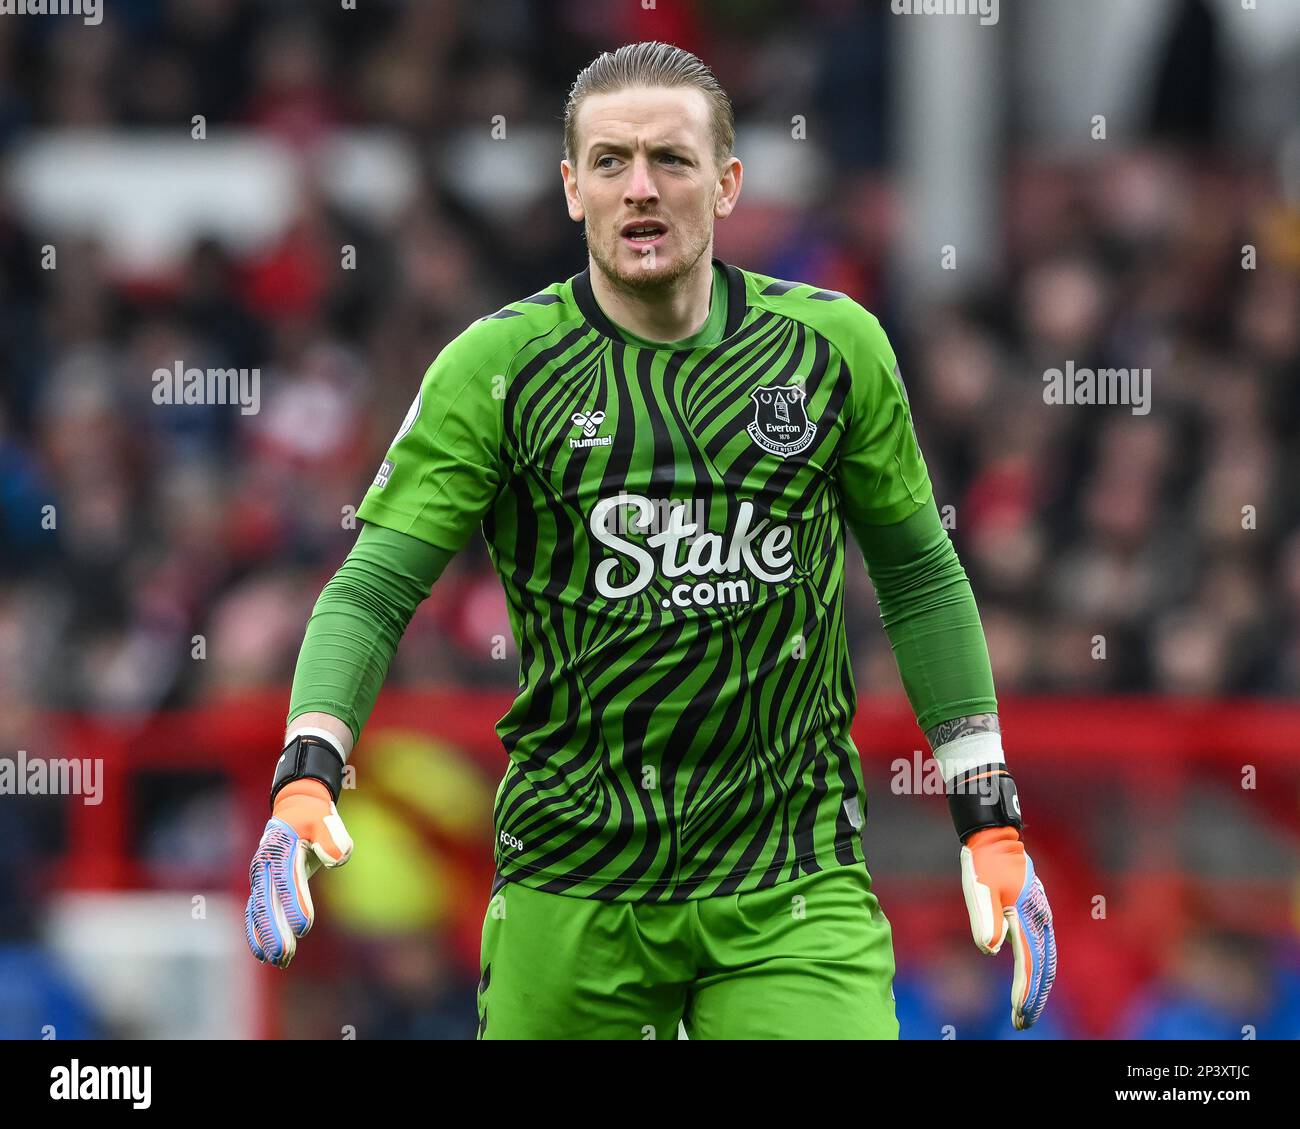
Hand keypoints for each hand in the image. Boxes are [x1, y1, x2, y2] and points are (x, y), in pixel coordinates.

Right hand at [245, 779, 352, 967]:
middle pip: (267, 901)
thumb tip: (335, 860)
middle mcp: (265, 864)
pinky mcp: (261, 885)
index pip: (288, 880)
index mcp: (281, 847)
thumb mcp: (327, 820)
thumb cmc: (315, 817)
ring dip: (267, 937)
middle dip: (275, 931)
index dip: (295, 904)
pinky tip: (265, 955)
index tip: (304, 928)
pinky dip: (258, 933)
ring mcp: (260, 876)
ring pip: (259, 911)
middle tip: (285, 956)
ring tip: (279, 960)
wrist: (295, 808)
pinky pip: (256, 912)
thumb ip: (332, 839)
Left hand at [960, 826, 1056, 1029]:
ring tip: (1027, 1009)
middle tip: (1024, 1023)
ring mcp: (1042, 915)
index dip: (1026, 992)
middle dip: (1035, 997)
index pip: (1030, 963)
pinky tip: (1032, 977)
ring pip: (1047, 957)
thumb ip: (985, 918)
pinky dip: (1040, 967)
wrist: (995, 836)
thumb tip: (991, 949)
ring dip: (1038, 985)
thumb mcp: (979, 888)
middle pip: (1044, 966)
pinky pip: (1043, 946)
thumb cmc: (984, 862)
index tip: (1019, 1015)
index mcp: (1027, 915)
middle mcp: (1040, 918)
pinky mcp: (1037, 911)